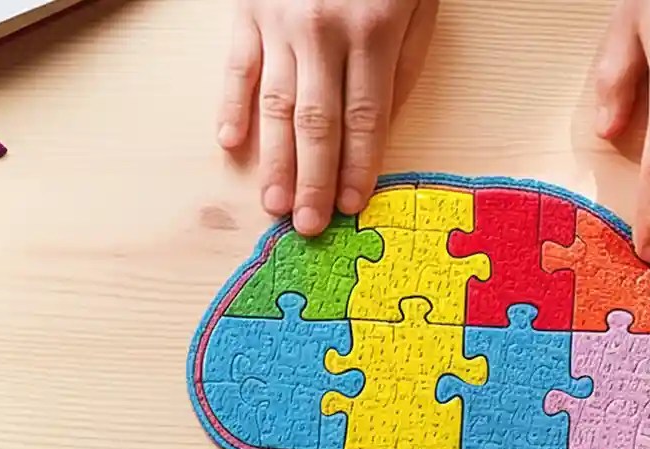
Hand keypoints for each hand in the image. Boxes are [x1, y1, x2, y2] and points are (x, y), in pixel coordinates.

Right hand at [216, 0, 439, 236]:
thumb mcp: (418, 5)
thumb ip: (403, 63)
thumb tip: (379, 130)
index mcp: (372, 31)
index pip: (364, 118)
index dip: (357, 167)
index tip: (350, 206)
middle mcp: (322, 31)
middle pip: (317, 123)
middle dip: (313, 181)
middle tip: (308, 225)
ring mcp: (279, 22)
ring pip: (276, 104)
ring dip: (275, 160)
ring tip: (275, 203)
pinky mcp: (248, 10)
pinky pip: (237, 65)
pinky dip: (231, 105)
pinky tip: (231, 144)